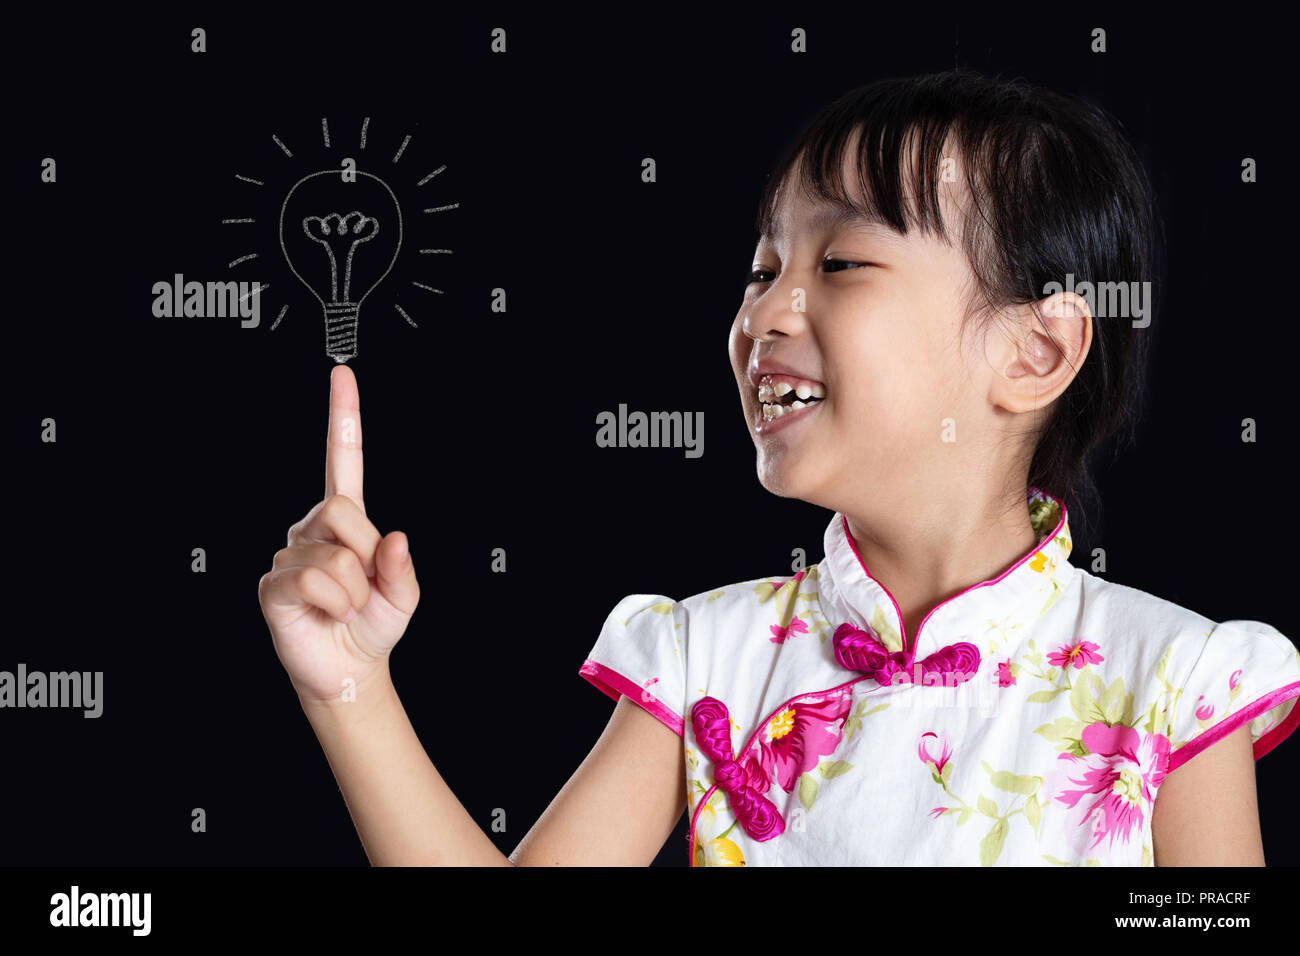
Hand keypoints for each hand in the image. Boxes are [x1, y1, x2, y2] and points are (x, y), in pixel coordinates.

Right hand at [258, 365, 420, 703]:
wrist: (350, 669)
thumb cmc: (375, 625)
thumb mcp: (404, 594)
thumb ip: (403, 566)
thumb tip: (394, 538)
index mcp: (348, 521)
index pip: (343, 460)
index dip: (343, 418)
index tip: (341, 375)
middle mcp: (314, 528)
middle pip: (343, 510)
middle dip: (366, 553)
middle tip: (365, 587)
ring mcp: (290, 553)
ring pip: (333, 554)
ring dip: (354, 589)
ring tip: (347, 606)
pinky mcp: (274, 583)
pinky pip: (311, 578)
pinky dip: (334, 601)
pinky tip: (329, 612)